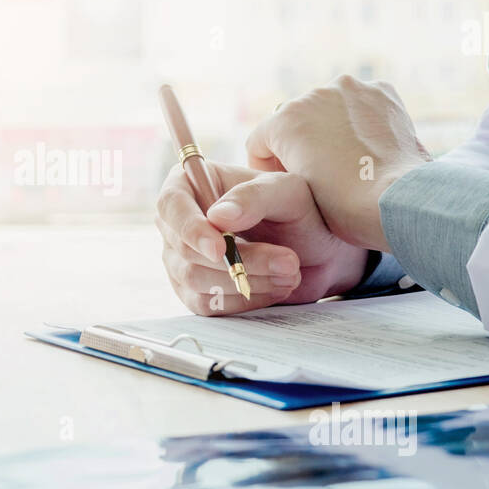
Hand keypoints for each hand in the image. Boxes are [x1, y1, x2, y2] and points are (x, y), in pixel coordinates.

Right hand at [156, 161, 369, 315]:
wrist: (318, 250)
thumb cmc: (300, 211)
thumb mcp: (287, 193)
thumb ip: (254, 198)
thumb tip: (217, 216)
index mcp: (192, 184)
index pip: (171, 205)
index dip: (190, 229)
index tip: (220, 249)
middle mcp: (180, 222)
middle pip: (184, 249)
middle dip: (238, 261)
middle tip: (288, 261)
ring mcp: (182, 259)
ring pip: (195, 280)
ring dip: (246, 281)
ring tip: (289, 272)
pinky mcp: (195, 291)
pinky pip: (205, 305)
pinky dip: (243, 300)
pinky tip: (273, 288)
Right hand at [245, 75, 430, 251]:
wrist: (397, 201)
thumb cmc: (343, 207)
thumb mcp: (294, 192)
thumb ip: (284, 165)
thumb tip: (295, 152)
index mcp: (283, 120)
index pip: (260, 141)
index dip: (269, 168)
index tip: (286, 183)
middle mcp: (313, 94)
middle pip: (295, 121)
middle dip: (302, 143)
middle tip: (320, 174)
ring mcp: (350, 89)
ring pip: (329, 107)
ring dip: (332, 128)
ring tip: (349, 160)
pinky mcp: (381, 90)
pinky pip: (360, 103)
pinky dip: (361, 120)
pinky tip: (370, 146)